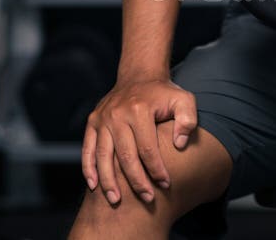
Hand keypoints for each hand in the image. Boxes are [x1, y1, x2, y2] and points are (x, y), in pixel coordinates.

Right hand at [81, 77, 197, 204]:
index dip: (157, 169)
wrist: (139, 76)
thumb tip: (179, 144)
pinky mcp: (92, 122)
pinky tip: (93, 186)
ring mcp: (102, 118)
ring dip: (109, 181)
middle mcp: (117, 114)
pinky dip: (88, 168)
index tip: (166, 184)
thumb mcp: (184, 99)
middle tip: (146, 198)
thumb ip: (187, 120)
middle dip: (136, 180)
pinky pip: (87, 148)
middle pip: (125, 155)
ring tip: (116, 200)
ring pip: (103, 155)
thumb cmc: (164, 93)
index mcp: (139, 109)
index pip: (148, 148)